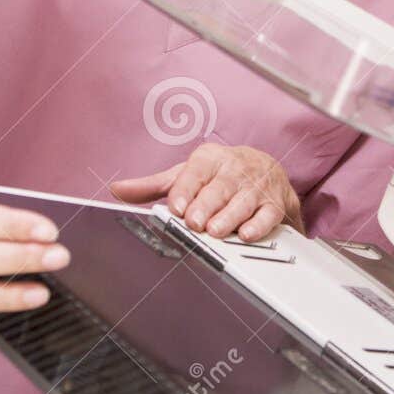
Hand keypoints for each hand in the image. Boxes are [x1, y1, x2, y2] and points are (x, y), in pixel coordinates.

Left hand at [110, 143, 302, 241]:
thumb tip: (118, 190)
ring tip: (216, 231)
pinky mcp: (275, 203)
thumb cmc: (221, 175)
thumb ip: (154, 185)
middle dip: (206, 205)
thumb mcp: (187, 175)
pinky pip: (268, 214)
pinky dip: (259, 225)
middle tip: (195, 222)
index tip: (176, 207)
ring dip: (229, 217)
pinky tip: (247, 234)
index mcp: (210, 159)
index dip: (186, 189)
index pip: (196, 171)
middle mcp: (234, 169)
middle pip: (219, 188)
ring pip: (243, 201)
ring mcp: (256, 186)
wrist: (268, 170)